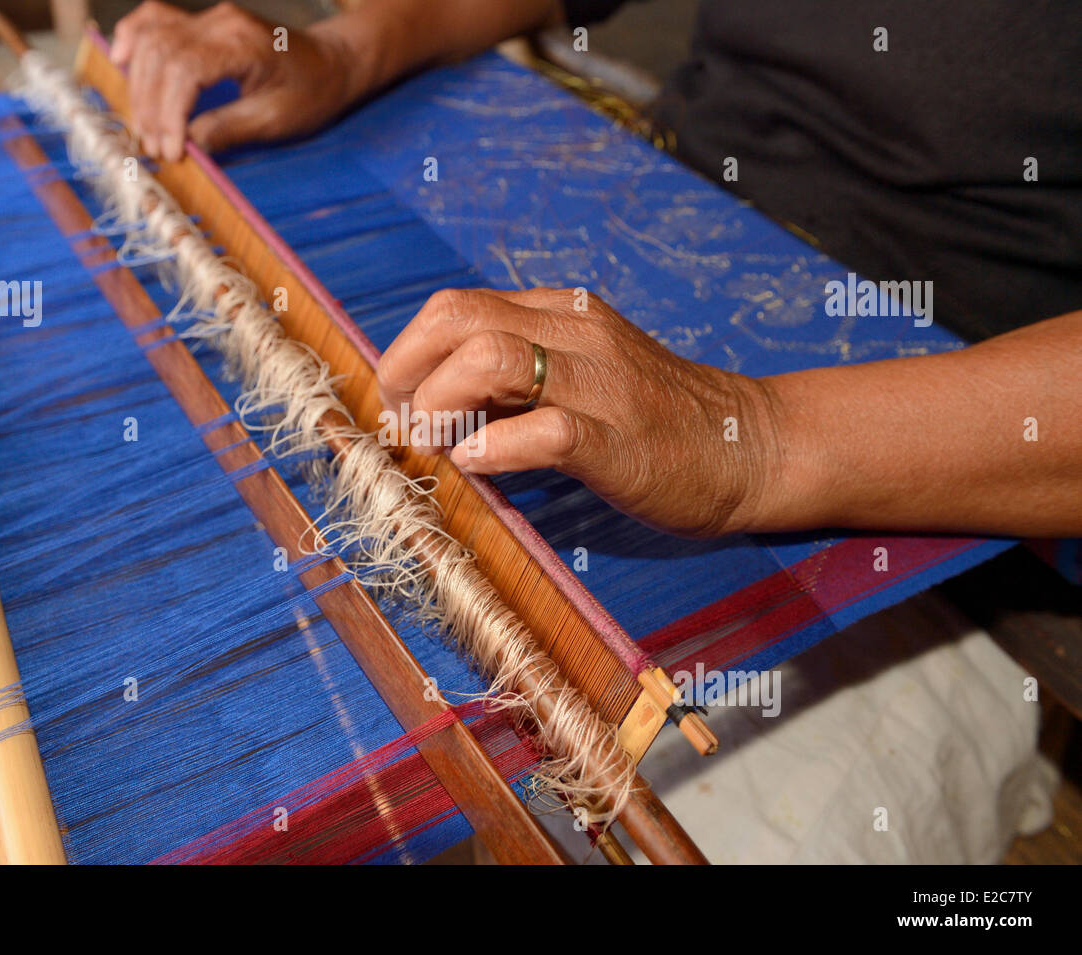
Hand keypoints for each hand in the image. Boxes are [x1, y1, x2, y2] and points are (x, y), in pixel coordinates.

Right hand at [110, 1, 355, 159]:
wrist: (333, 64)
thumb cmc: (312, 92)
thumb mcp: (276, 120)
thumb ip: (228, 129)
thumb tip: (186, 146)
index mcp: (242, 42)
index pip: (184, 69)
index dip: (169, 113)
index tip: (170, 151)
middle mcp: (220, 21)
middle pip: (160, 54)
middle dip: (150, 106)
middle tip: (155, 147)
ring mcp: (209, 18)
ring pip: (151, 39)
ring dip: (139, 85)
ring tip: (145, 127)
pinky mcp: (203, 23)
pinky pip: (156, 20)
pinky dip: (134, 39)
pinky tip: (121, 63)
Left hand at [376, 288, 780, 536]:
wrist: (745, 446)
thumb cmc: (646, 419)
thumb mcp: (573, 375)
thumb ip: (507, 379)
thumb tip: (425, 401)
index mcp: (557, 314)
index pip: (453, 307)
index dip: (405, 354)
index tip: (397, 405)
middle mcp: (574, 334)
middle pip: (457, 317)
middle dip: (406, 371)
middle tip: (403, 425)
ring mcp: (600, 384)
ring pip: (492, 357)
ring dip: (440, 404)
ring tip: (437, 445)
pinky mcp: (620, 441)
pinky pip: (547, 430)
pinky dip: (498, 446)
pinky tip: (479, 464)